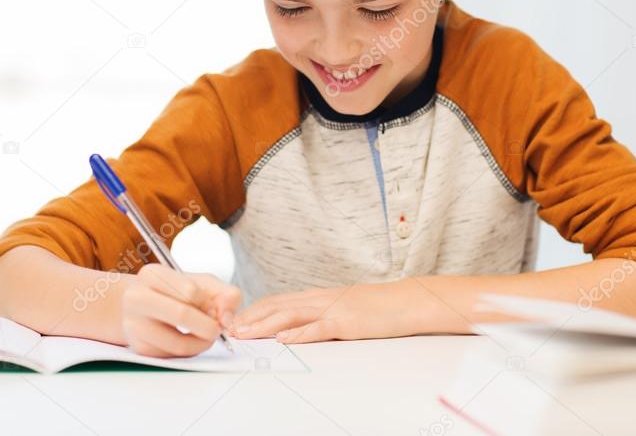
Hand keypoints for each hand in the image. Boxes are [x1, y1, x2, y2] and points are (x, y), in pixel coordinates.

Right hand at [120, 265, 241, 357]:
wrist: (139, 307)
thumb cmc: (175, 292)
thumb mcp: (201, 283)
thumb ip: (224, 293)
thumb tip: (226, 318)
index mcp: (153, 274)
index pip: (190, 291)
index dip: (211, 304)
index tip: (216, 310)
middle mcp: (137, 297)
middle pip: (182, 315)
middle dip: (209, 327)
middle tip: (217, 330)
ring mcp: (134, 324)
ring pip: (178, 344)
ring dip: (201, 344)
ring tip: (206, 337)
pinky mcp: (139, 348)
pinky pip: (172, 357)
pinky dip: (188, 352)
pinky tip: (189, 341)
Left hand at [228, 280, 424, 343]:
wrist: (407, 301)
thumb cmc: (378, 307)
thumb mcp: (343, 308)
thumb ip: (320, 314)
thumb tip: (297, 327)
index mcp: (318, 296)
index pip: (277, 301)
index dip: (254, 310)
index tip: (235, 320)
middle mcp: (320, 299)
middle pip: (277, 306)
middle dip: (250, 318)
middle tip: (229, 329)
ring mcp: (332, 309)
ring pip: (290, 315)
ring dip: (264, 325)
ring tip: (245, 334)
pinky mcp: (346, 323)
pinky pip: (318, 328)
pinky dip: (298, 334)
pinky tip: (283, 339)